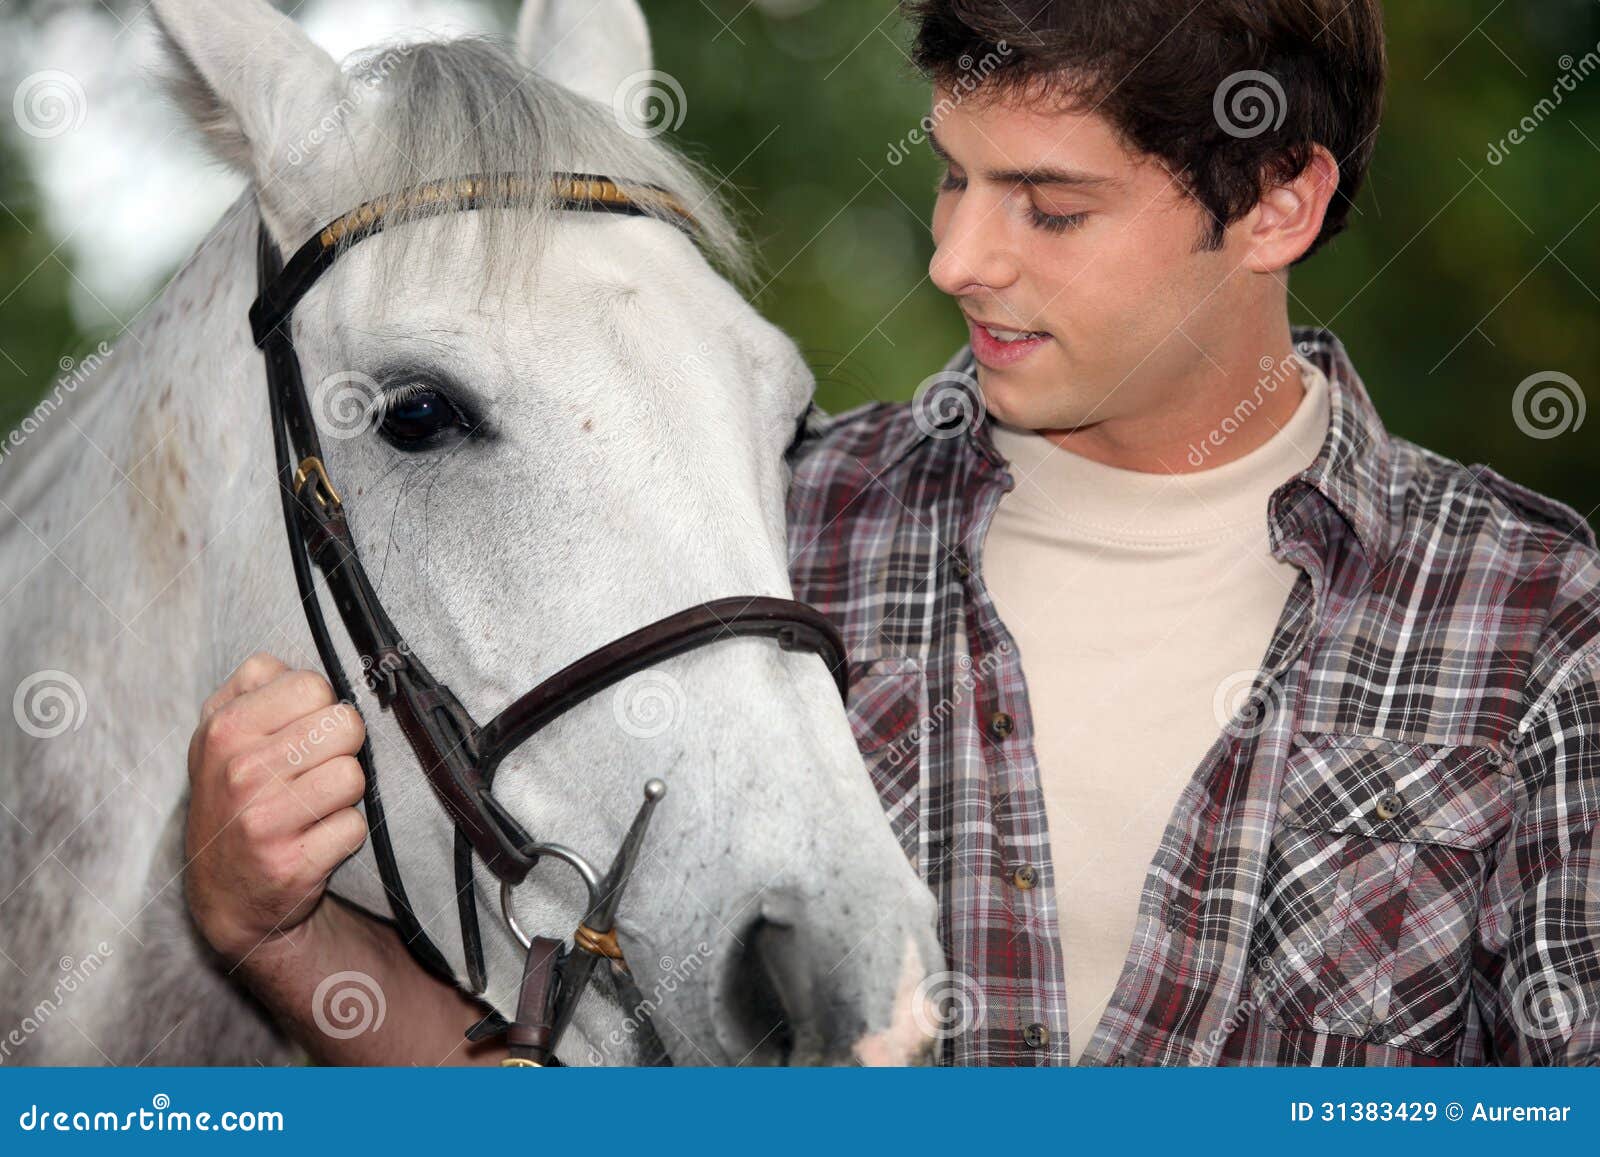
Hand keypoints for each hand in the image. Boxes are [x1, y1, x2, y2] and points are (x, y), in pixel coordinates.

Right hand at [184, 653, 368, 966]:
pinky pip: (356, 827)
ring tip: (314, 806)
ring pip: (354, 776)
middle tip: (313, 772)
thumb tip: (306, 659)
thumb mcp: (223, 731)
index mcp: (224, 728)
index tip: (303, 733)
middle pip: (345, 726)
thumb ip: (258, 681)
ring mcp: (263, 820)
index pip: (314, 685)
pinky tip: (315, 840)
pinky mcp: (291, 864)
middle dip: (341, 749)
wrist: (227, 892)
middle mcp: (239, 771)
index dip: (322, 709)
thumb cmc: (236, 796)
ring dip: (345, 793)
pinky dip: (345, 835)